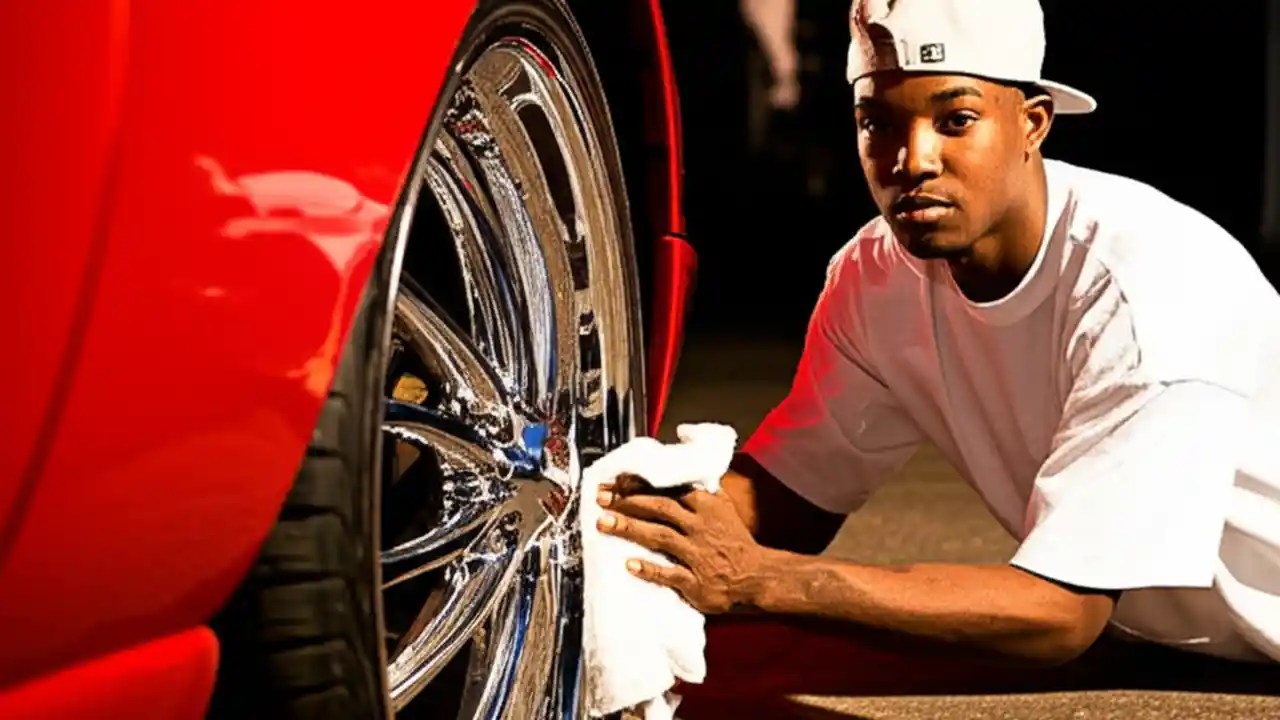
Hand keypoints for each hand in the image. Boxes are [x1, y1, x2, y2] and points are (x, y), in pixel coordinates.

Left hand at [595, 477, 770, 613]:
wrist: (757, 575)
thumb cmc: (734, 540)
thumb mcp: (722, 506)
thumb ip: (699, 488)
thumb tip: (682, 466)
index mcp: (704, 505)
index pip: (667, 489)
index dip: (639, 484)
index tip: (614, 480)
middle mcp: (699, 526)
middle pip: (659, 509)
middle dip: (627, 502)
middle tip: (601, 499)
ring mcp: (697, 553)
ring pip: (660, 537)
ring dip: (630, 529)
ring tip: (604, 523)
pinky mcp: (696, 581)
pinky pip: (670, 573)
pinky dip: (650, 569)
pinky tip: (629, 564)